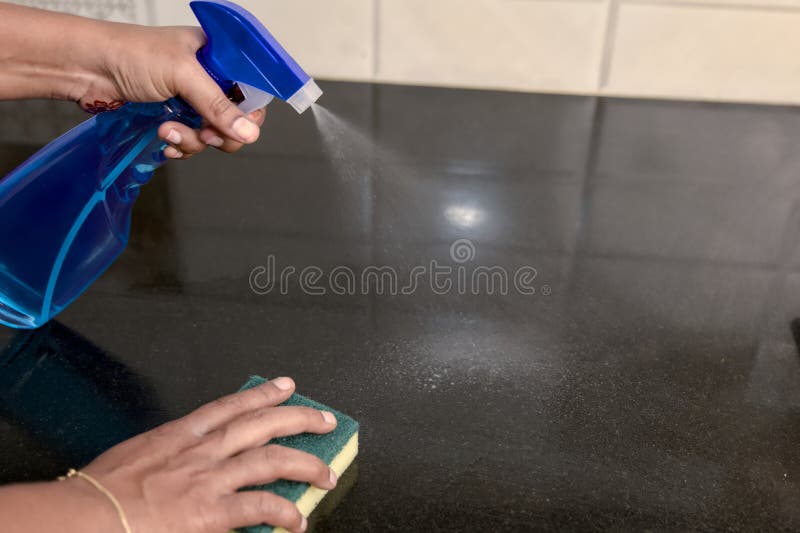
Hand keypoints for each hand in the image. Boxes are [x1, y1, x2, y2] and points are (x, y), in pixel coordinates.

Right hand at [65, 377, 336, 532]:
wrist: (82, 518)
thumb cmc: (97, 493)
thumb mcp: (136, 458)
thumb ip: (168, 453)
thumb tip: (183, 464)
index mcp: (180, 435)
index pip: (231, 406)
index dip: (263, 394)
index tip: (285, 386)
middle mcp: (201, 451)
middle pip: (262, 424)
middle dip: (298, 418)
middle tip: (323, 419)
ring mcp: (209, 480)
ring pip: (272, 460)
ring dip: (306, 465)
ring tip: (327, 474)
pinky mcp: (211, 513)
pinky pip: (261, 506)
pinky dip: (285, 511)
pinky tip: (298, 519)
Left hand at [84, 25, 266, 158]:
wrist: (85, 67)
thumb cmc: (130, 54)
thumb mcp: (182, 75)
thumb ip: (217, 105)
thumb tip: (248, 133)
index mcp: (217, 56)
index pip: (251, 88)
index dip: (250, 111)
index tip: (238, 125)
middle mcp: (207, 78)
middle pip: (235, 118)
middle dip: (219, 132)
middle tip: (205, 133)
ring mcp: (190, 100)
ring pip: (212, 134)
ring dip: (193, 140)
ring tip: (169, 131)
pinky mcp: (173, 118)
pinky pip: (192, 142)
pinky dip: (181, 146)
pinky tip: (165, 141)